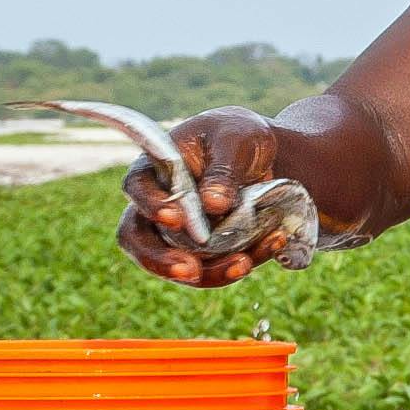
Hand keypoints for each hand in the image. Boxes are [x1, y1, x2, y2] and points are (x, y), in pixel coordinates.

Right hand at [113, 107, 298, 286]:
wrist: (268, 158)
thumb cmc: (239, 137)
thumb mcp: (237, 139)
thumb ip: (223, 168)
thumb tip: (212, 203)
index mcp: (156, 167)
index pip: (137, 187)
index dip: (150, 204)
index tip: (176, 217)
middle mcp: (159, 205)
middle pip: (138, 238)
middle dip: (160, 260)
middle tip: (189, 269)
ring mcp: (179, 234)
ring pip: (178, 264)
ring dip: (210, 272)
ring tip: (244, 264)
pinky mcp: (206, 252)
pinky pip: (216, 268)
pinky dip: (242, 263)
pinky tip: (272, 242)